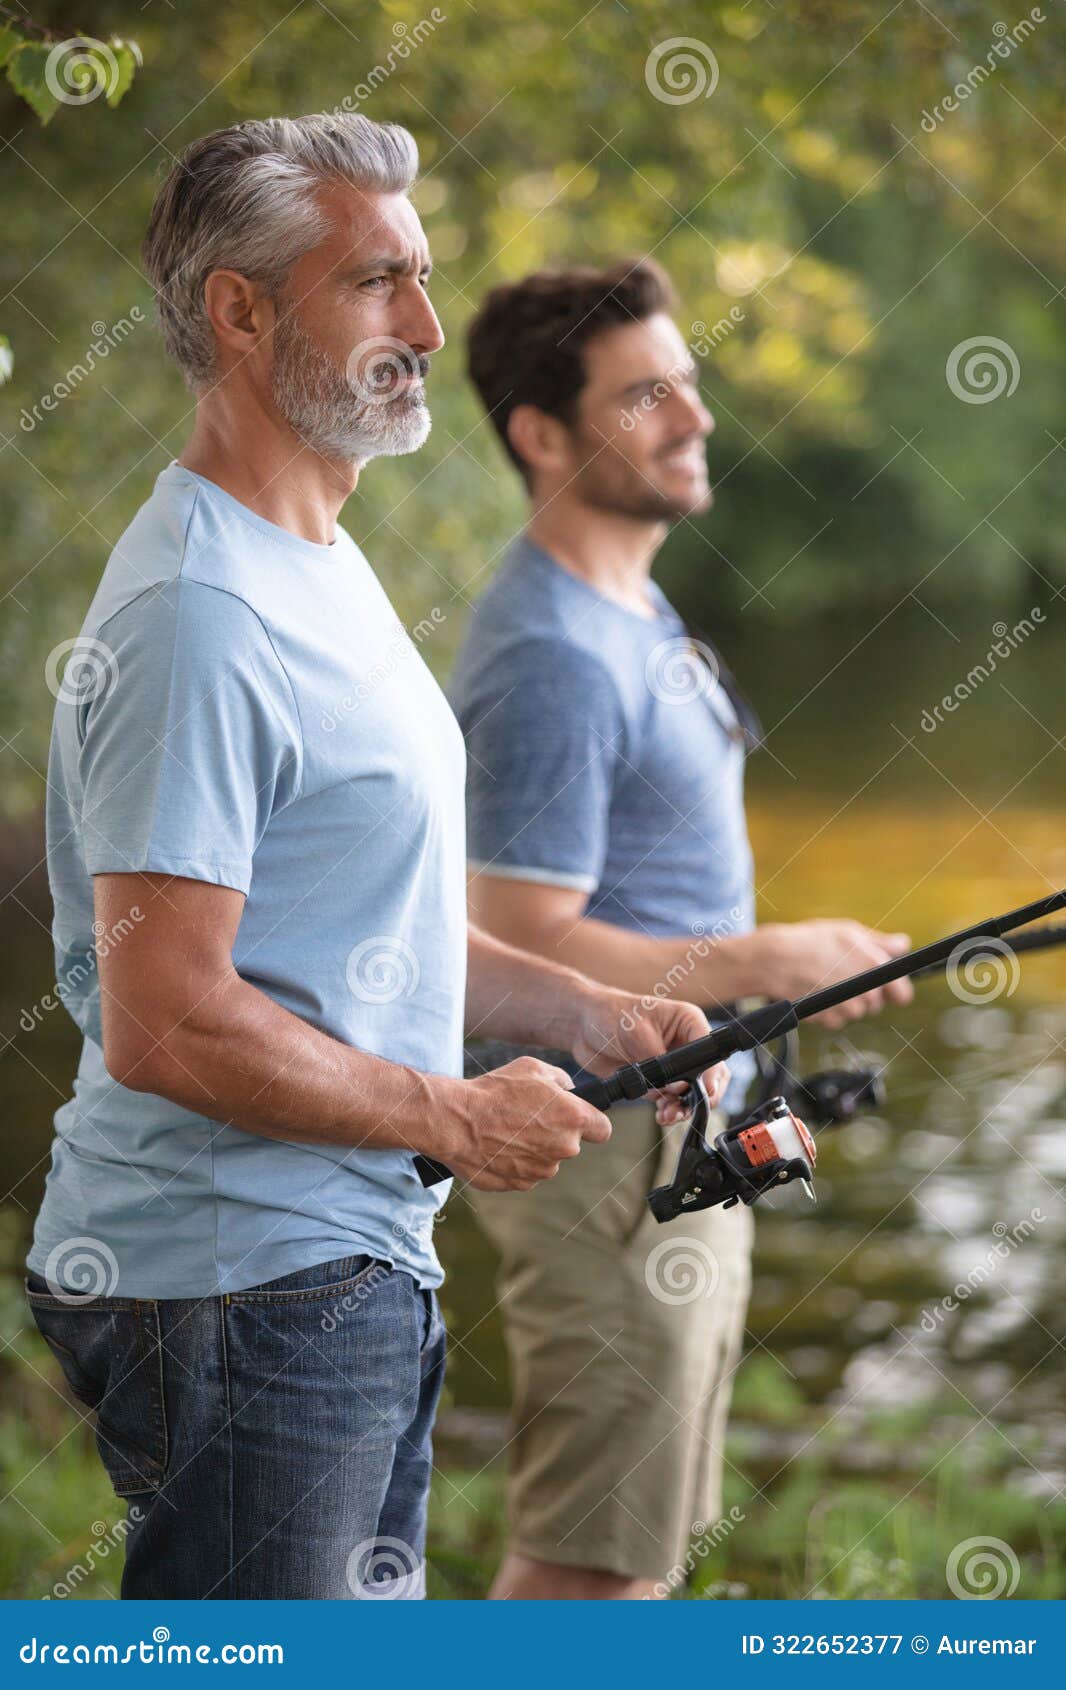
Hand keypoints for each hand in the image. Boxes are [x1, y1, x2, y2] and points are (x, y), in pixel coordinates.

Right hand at [437, 1057, 611, 1191]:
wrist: (456, 1120)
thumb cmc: (494, 1091)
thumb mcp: (532, 1069)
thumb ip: (560, 1080)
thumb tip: (569, 1091)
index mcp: (572, 1118)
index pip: (602, 1130)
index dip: (592, 1123)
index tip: (581, 1121)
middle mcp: (563, 1148)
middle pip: (570, 1144)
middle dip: (554, 1133)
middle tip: (527, 1117)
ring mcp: (541, 1170)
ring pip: (546, 1160)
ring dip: (534, 1149)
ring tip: (506, 1130)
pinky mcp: (520, 1184)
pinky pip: (525, 1173)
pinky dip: (515, 1162)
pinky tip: (497, 1146)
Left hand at [569, 986, 730, 1126]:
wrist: (583, 1026)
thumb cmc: (610, 1014)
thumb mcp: (636, 1032)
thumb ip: (659, 1060)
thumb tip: (678, 1087)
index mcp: (688, 1022)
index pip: (711, 1050)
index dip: (711, 1074)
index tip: (706, 1092)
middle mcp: (686, 1044)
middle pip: (710, 1075)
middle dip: (702, 1095)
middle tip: (685, 1107)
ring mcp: (673, 1065)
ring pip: (692, 1093)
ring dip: (684, 1107)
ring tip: (668, 1115)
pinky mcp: (658, 1081)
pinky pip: (672, 1101)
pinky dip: (670, 1111)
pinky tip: (663, 1115)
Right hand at [754, 919, 914, 1027]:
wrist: (776, 960)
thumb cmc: (811, 940)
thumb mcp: (848, 931)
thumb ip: (880, 941)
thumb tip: (903, 944)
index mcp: (876, 965)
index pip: (903, 993)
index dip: (896, 991)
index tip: (889, 989)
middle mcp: (867, 990)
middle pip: (877, 1004)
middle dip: (865, 994)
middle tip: (845, 977)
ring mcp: (849, 1007)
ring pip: (856, 1012)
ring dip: (846, 1002)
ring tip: (826, 981)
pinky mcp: (831, 1019)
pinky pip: (837, 1020)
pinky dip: (829, 1010)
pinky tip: (817, 991)